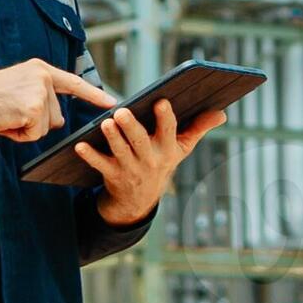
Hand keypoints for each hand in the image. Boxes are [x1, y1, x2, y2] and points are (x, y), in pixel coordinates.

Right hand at [0, 60, 114, 141]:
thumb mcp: (17, 87)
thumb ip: (39, 96)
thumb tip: (56, 120)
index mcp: (39, 69)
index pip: (72, 82)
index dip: (93, 94)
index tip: (112, 102)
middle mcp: (43, 76)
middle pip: (56, 117)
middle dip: (35, 123)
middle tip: (10, 112)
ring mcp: (39, 91)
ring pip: (46, 128)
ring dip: (26, 129)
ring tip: (6, 115)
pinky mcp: (33, 107)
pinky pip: (34, 135)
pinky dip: (18, 135)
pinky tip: (5, 122)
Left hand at [78, 99, 226, 227]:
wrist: (140, 201)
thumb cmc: (161, 163)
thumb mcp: (182, 149)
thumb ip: (199, 128)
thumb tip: (222, 114)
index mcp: (168, 150)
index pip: (169, 131)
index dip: (165, 118)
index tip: (161, 102)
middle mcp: (150, 160)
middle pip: (141, 142)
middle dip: (131, 127)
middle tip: (122, 112)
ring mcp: (131, 169)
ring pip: (120, 152)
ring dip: (112, 138)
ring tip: (106, 123)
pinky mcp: (113, 176)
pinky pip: (100, 165)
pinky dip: (90, 156)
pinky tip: (80, 145)